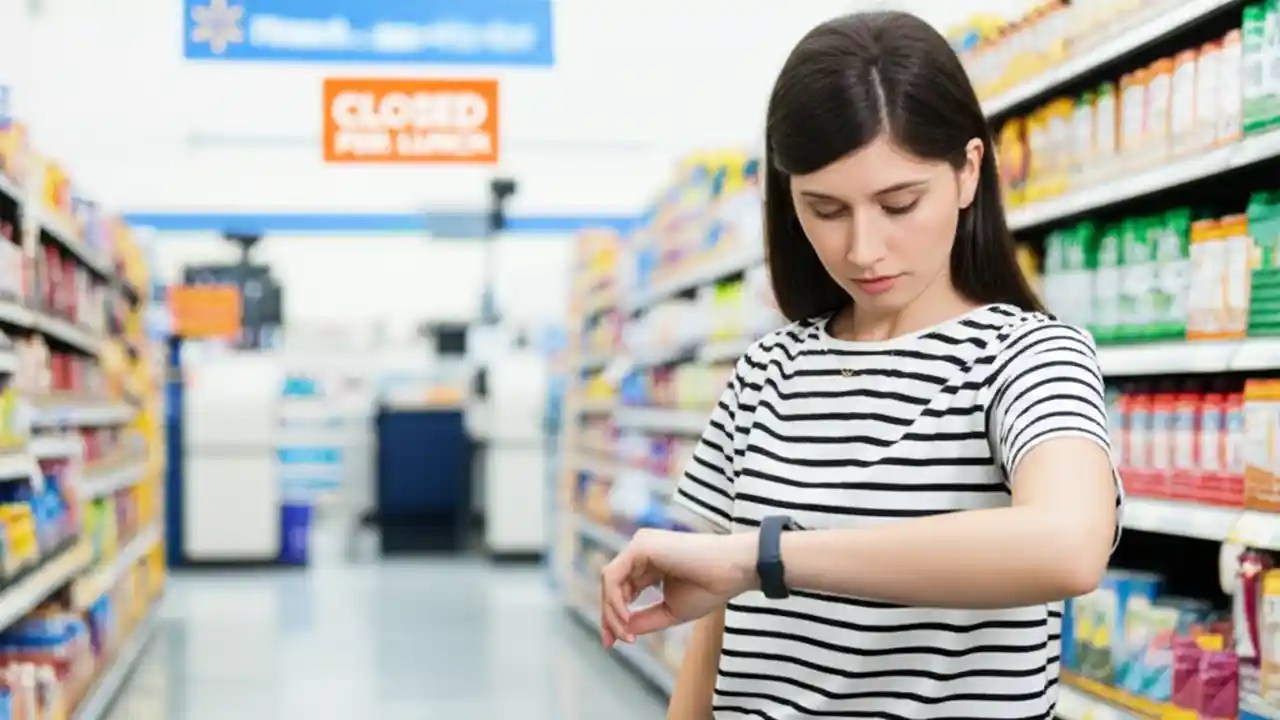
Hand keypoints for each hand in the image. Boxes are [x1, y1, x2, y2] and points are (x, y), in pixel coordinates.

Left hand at [599, 528, 757, 647]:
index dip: (615, 616)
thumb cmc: (709, 588)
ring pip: (610, 580)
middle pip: (613, 585)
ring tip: (624, 634)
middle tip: (613, 641)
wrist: (731, 572)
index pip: (623, 590)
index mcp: (649, 565)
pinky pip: (614, 576)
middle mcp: (641, 552)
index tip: (615, 642)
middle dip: (609, 615)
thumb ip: (645, 619)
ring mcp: (640, 546)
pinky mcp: (640, 546)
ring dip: (611, 610)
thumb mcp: (671, 611)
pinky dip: (615, 600)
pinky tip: (625, 618)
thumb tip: (621, 631)